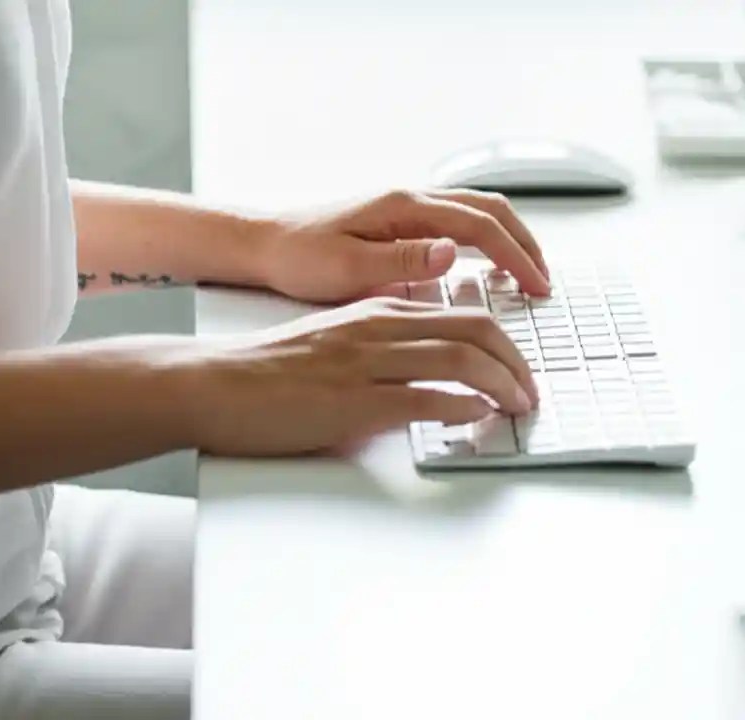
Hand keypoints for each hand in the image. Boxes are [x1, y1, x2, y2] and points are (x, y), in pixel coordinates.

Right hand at [185, 296, 538, 456]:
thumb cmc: (270, 370)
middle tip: (531, 390)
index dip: (504, 343)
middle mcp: (380, 326)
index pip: (463, 315)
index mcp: (379, 310)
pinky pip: (426, 398)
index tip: (520, 368)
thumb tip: (426, 378)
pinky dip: (462, 406)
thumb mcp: (337, 342)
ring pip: (460, 358)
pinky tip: (477, 416)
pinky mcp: (354, 401)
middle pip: (475, 329)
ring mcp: (368, 362)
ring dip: (502, 384)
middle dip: (516, 361)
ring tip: (518, 406)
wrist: (213, 383)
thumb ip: (383, 349)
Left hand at [254, 189, 550, 303]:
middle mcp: (412, 199)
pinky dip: (487, 240)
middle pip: (490, 209)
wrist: (264, 244)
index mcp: (404, 207)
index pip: (479, 227)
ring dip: (510, 238)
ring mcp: (409, 207)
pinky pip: (460, 221)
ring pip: (478, 211)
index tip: (536, 286)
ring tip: (528, 273)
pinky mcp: (403, 221)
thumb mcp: (348, 266)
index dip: (515, 256)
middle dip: (525, 243)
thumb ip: (403, 260)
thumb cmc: (299, 258)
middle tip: (544, 281)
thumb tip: (452, 251)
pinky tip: (489, 267)